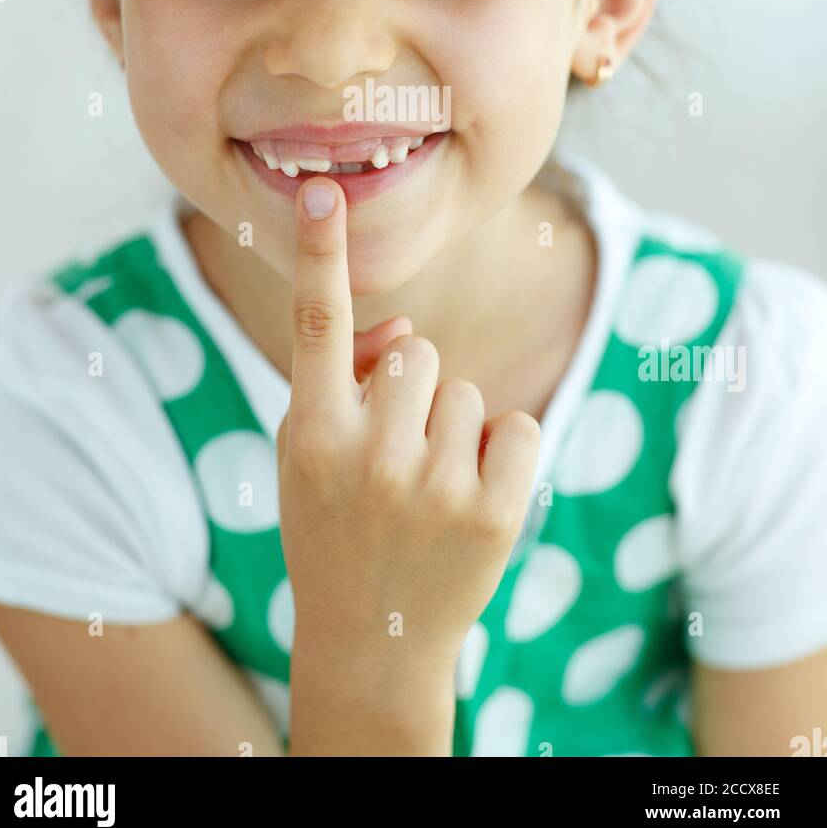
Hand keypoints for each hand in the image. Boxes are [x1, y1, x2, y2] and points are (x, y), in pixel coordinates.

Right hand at [277, 176, 541, 669]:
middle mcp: (365, 454)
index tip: (323, 190)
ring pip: (467, 391)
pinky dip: (504, 453)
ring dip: (455, 429)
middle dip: (415, 393)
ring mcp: (431, 486)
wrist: (371, 637)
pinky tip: (474, 497)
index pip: (316, 324)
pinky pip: (517, 426)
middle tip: (398, 456)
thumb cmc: (337, 522)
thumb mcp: (312, 452)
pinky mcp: (491, 513)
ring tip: (429, 489)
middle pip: (420, 354)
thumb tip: (404, 329)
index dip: (320, 253)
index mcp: (309, 431)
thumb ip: (345, 377)